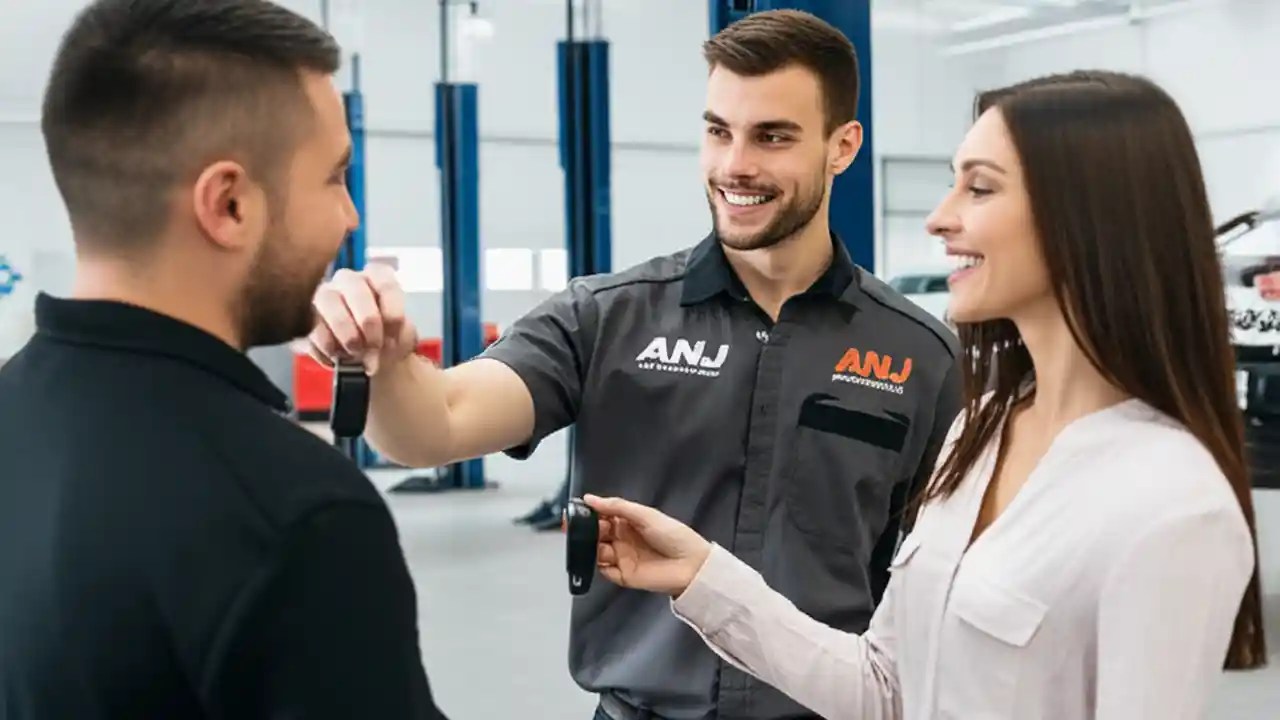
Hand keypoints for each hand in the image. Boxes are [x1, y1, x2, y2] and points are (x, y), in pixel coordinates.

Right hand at [309, 265, 417, 374]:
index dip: (392, 313)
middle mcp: (349, 279)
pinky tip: (338, 357)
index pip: (385, 284)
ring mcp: (325, 294)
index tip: (393, 336)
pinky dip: (327, 346)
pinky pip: (311, 326)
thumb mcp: (401, 336)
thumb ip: (396, 335)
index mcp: (377, 277)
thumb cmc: (386, 338)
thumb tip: (378, 346)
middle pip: (356, 288)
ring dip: (345, 332)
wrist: (367, 357)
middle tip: (374, 346)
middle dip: (368, 321)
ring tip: (355, 352)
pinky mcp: (306, 316)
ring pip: (328, 300)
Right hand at [584, 494, 712, 596]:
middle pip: (596, 534)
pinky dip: (599, 566)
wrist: (691, 566)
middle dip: (587, 531)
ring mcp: (622, 558)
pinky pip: (604, 571)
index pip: (603, 516)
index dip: (590, 514)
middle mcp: (623, 539)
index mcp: (629, 522)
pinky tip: (602, 559)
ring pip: (597, 552)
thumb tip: (590, 499)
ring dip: (592, 547)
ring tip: (599, 544)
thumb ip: (617, 506)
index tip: (576, 510)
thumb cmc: (674, 536)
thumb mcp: (646, 515)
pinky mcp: (623, 576)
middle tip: (582, 528)